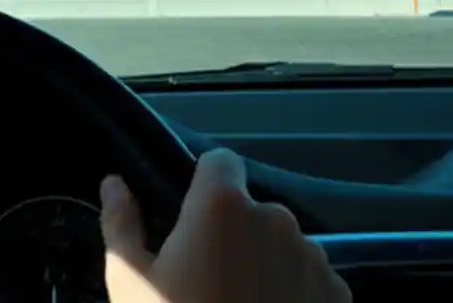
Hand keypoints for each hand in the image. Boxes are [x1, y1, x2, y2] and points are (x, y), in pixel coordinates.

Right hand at [100, 148, 350, 302]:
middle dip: (232, 233)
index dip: (204, 183)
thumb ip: (121, 223)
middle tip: (206, 279)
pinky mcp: (339, 294)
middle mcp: (276, 220)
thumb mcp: (130, 281)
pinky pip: (309, 278)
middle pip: (251, 209)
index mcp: (222, 206)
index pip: (221, 162)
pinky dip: (293, 291)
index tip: (190, 219)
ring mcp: (314, 258)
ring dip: (264, 262)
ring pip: (282, 244)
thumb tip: (113, 184)